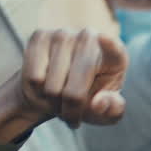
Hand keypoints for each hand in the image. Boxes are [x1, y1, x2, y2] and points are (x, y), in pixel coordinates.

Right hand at [0, 29, 127, 143]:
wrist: (57, 92)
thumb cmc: (89, 101)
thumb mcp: (105, 112)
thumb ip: (111, 110)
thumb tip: (98, 103)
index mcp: (116, 57)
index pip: (115, 51)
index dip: (110, 45)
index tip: (103, 38)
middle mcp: (90, 39)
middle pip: (74, 91)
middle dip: (70, 110)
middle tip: (72, 115)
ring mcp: (64, 35)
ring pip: (51, 87)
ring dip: (52, 102)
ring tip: (59, 98)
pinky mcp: (40, 36)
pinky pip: (34, 77)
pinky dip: (37, 89)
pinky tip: (45, 85)